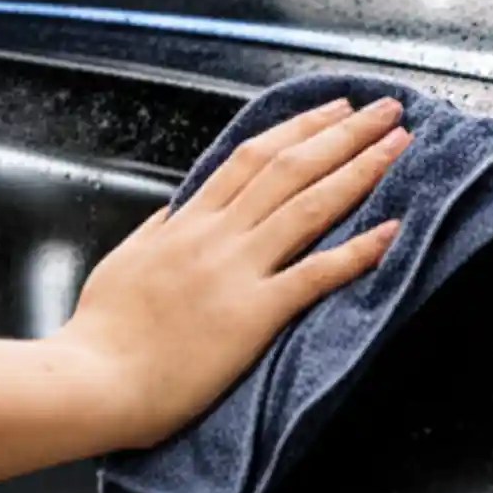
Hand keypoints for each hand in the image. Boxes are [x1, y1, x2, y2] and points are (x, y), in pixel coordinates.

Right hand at [55, 97, 411, 447]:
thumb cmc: (101, 334)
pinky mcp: (253, 314)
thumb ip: (156, 232)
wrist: (92, 381)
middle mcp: (217, 235)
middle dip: (344, 133)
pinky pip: (315, 274)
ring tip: (400, 145)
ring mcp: (237, 271)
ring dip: (360, 169)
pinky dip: (358, 250)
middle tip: (386, 111)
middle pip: (290, 167)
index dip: (299, 129)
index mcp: (187, 222)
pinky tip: (392, 230)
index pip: (252, 157)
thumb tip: (174, 210)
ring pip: (309, 205)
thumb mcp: (123, 263)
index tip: (334, 111)